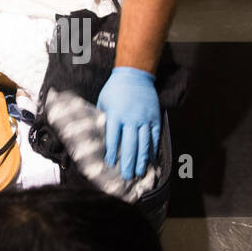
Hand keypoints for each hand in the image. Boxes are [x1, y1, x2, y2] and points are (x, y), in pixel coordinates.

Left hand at [97, 67, 160, 181]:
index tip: (110, 164)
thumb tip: (97, 134)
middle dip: (128, 162)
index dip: (112, 153)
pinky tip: (151, 159)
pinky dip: (153, 148)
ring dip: (142, 159)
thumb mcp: (103, 102)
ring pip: (144, 143)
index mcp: (116, 115)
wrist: (135, 74)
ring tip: (140, 172)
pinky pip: (154, 136)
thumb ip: (103, 118)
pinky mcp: (154, 117)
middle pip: (130, 145)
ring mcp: (144, 118)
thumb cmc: (115, 89)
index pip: (113, 139)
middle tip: (127, 176)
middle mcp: (131, 118)